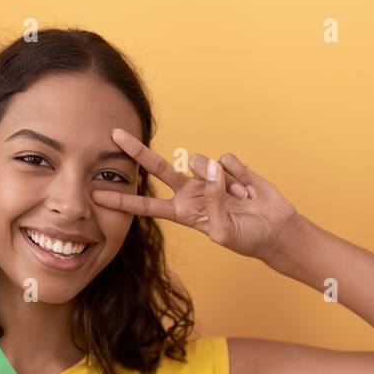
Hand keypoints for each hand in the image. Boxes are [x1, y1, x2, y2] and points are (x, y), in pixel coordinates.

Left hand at [90, 127, 300, 261]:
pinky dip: (239, 176)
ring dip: (218, 181)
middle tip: (115, 134)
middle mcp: (191, 191)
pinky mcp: (229, 167)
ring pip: (199, 161)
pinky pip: (226, 161)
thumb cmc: (246, 238)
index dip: (123, 199)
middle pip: (158, 168)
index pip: (147, 205)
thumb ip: (212, 202)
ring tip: (238, 199)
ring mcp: (209, 177)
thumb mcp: (223, 232)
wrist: (275, 229)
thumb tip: (209, 168)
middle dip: (137, 152)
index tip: (98, 194)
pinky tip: (248, 190)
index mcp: (183, 212)